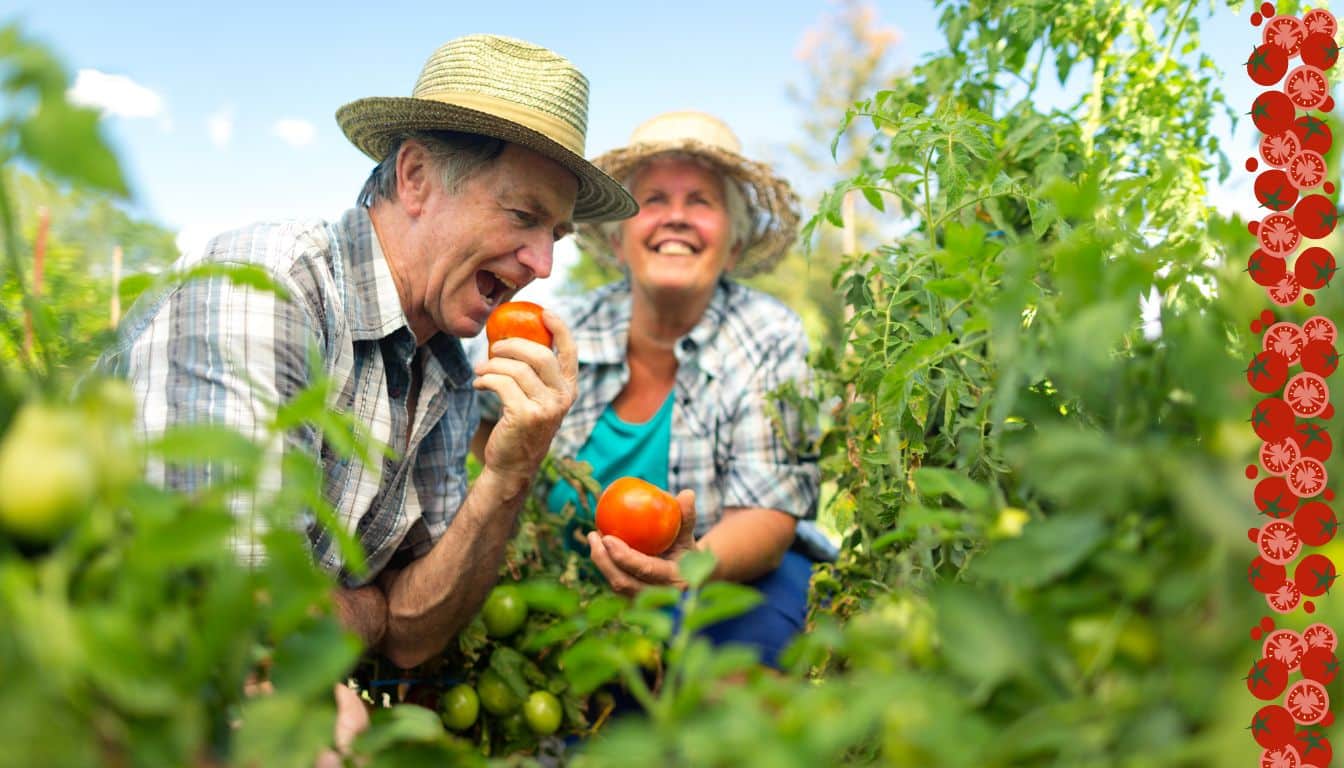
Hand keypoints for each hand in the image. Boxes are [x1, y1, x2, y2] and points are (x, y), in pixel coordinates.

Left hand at [472, 310, 576, 482]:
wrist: (512, 464)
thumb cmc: (522, 425)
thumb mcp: (538, 399)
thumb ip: (536, 374)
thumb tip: (514, 339)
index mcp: (569, 389)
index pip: (570, 352)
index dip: (560, 328)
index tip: (544, 313)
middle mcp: (563, 398)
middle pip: (541, 355)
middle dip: (513, 345)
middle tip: (494, 347)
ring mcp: (546, 408)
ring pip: (516, 369)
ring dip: (492, 365)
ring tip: (480, 370)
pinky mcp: (525, 416)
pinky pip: (501, 384)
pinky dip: (485, 379)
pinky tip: (479, 384)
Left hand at [587, 489, 697, 595]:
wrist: (690, 578)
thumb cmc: (686, 550)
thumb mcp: (689, 535)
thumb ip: (687, 517)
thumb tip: (687, 493)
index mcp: (674, 580)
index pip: (644, 569)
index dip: (623, 556)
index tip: (607, 537)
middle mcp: (658, 596)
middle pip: (622, 582)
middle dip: (603, 561)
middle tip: (594, 535)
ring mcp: (644, 601)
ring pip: (615, 586)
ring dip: (600, 563)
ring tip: (593, 537)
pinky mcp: (632, 601)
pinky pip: (614, 584)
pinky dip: (604, 566)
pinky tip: (598, 547)